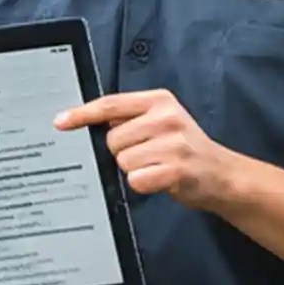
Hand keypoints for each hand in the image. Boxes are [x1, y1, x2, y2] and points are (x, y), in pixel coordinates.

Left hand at [54, 89, 229, 210]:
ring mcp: (173, 143)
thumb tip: (88, 119)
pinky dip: (143, 184)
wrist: (222, 175)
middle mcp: (166, 117)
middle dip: (122, 152)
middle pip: (112, 139)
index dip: (82, 113)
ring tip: (157, 166)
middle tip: (148, 154)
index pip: (110, 104)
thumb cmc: (184, 149)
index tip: (60, 121)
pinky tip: (161, 179)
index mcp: (159, 100)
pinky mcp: (176, 169)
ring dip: (134, 169)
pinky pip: (136, 179)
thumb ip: (131, 117)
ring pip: (122, 161)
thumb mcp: (162, 121)